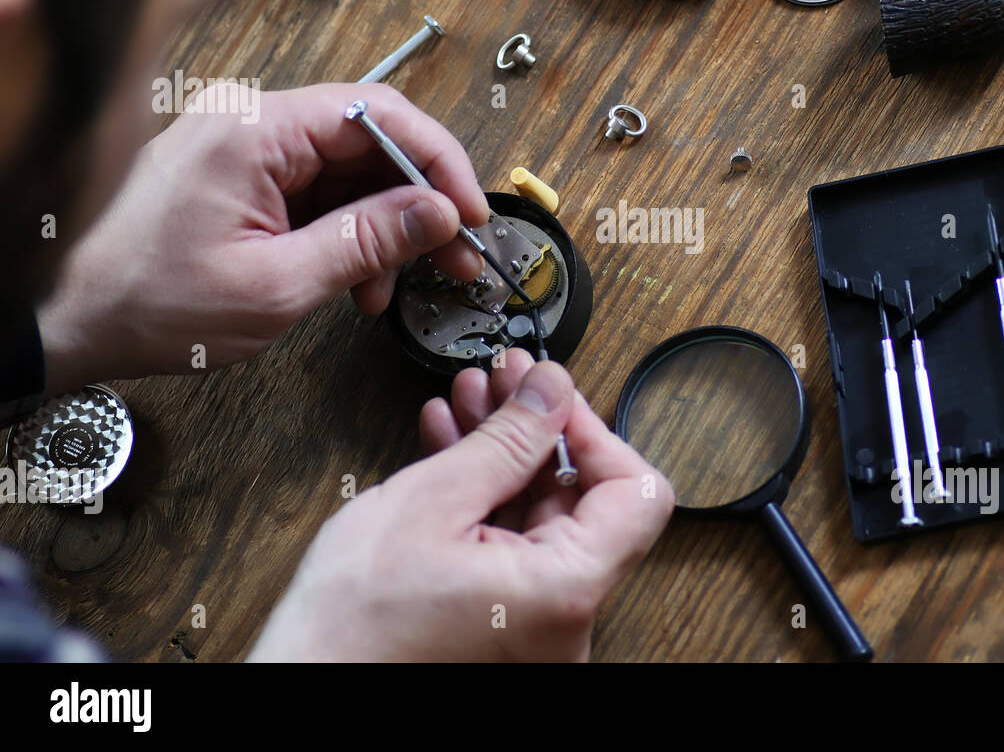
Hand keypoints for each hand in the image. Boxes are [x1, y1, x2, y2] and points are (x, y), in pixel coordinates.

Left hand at [37, 82, 488, 390]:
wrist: (64, 317)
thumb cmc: (148, 301)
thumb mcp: (276, 285)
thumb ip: (366, 242)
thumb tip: (440, 212)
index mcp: (256, 129)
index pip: (379, 114)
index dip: (440, 160)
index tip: (472, 211)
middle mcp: (253, 122)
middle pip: (371, 142)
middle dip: (422, 201)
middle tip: (458, 255)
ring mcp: (247, 148)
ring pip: (351, 172)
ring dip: (388, 227)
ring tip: (402, 286)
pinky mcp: (243, 177)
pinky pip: (319, 193)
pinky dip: (350, 235)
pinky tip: (362, 283)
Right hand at [249, 351, 674, 661]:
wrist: (302, 685)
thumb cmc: (352, 627)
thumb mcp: (430, 503)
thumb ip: (506, 440)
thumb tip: (552, 390)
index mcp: (565, 591)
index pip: (637, 494)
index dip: (595, 432)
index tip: (550, 398)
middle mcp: (566, 619)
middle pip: (584, 501)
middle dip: (538, 431)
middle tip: (502, 381)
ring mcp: (537, 626)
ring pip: (542, 518)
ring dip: (506, 453)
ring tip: (468, 402)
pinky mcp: (504, 625)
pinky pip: (513, 547)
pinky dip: (488, 497)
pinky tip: (453, 448)